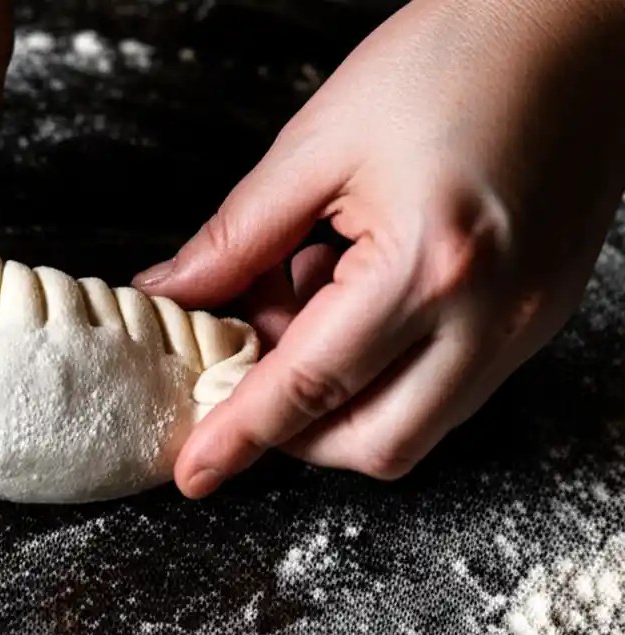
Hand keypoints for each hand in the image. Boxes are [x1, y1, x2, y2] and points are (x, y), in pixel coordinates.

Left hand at [134, 0, 624, 495]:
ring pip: (416, 425)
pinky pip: (451, 384)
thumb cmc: (456, 56)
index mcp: (430, 268)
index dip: (239, 435)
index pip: (309, 387)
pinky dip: (386, 369)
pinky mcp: (540, 314)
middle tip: (248, 352)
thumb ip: (235, 238)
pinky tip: (357, 292)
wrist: (578, 24)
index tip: (193, 471)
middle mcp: (492, 318)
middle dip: (294, 430)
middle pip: (373, 442)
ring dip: (340, 398)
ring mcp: (527, 324)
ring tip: (305, 298)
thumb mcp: (318, 144)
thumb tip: (175, 295)